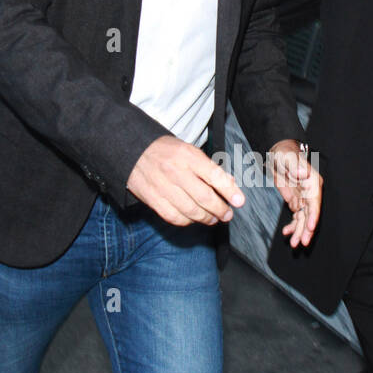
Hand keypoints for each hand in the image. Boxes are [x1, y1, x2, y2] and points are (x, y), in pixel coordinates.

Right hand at [127, 134, 244, 225]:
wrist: (132, 150)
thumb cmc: (166, 151)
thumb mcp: (189, 151)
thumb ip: (208, 168)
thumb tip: (229, 185)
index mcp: (188, 156)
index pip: (214, 175)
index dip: (229, 191)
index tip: (239, 202)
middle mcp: (176, 171)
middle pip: (204, 197)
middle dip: (220, 210)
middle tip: (227, 214)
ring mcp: (163, 186)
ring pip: (191, 211)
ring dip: (206, 218)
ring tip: (213, 218)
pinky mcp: (152, 199)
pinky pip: (174, 217)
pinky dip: (187, 221)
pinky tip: (193, 219)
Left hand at [270, 140, 321, 247]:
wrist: (277, 153)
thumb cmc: (284, 153)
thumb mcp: (287, 157)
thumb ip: (294, 165)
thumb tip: (302, 172)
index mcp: (312, 182)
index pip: (315, 202)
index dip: (313, 216)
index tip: (311, 228)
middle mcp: (311, 192)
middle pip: (311, 214)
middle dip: (307, 229)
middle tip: (302, 242)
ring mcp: (304, 198)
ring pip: (304, 219)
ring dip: (299, 231)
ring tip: (294, 244)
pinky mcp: (296, 201)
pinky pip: (297, 217)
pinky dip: (292, 226)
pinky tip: (287, 233)